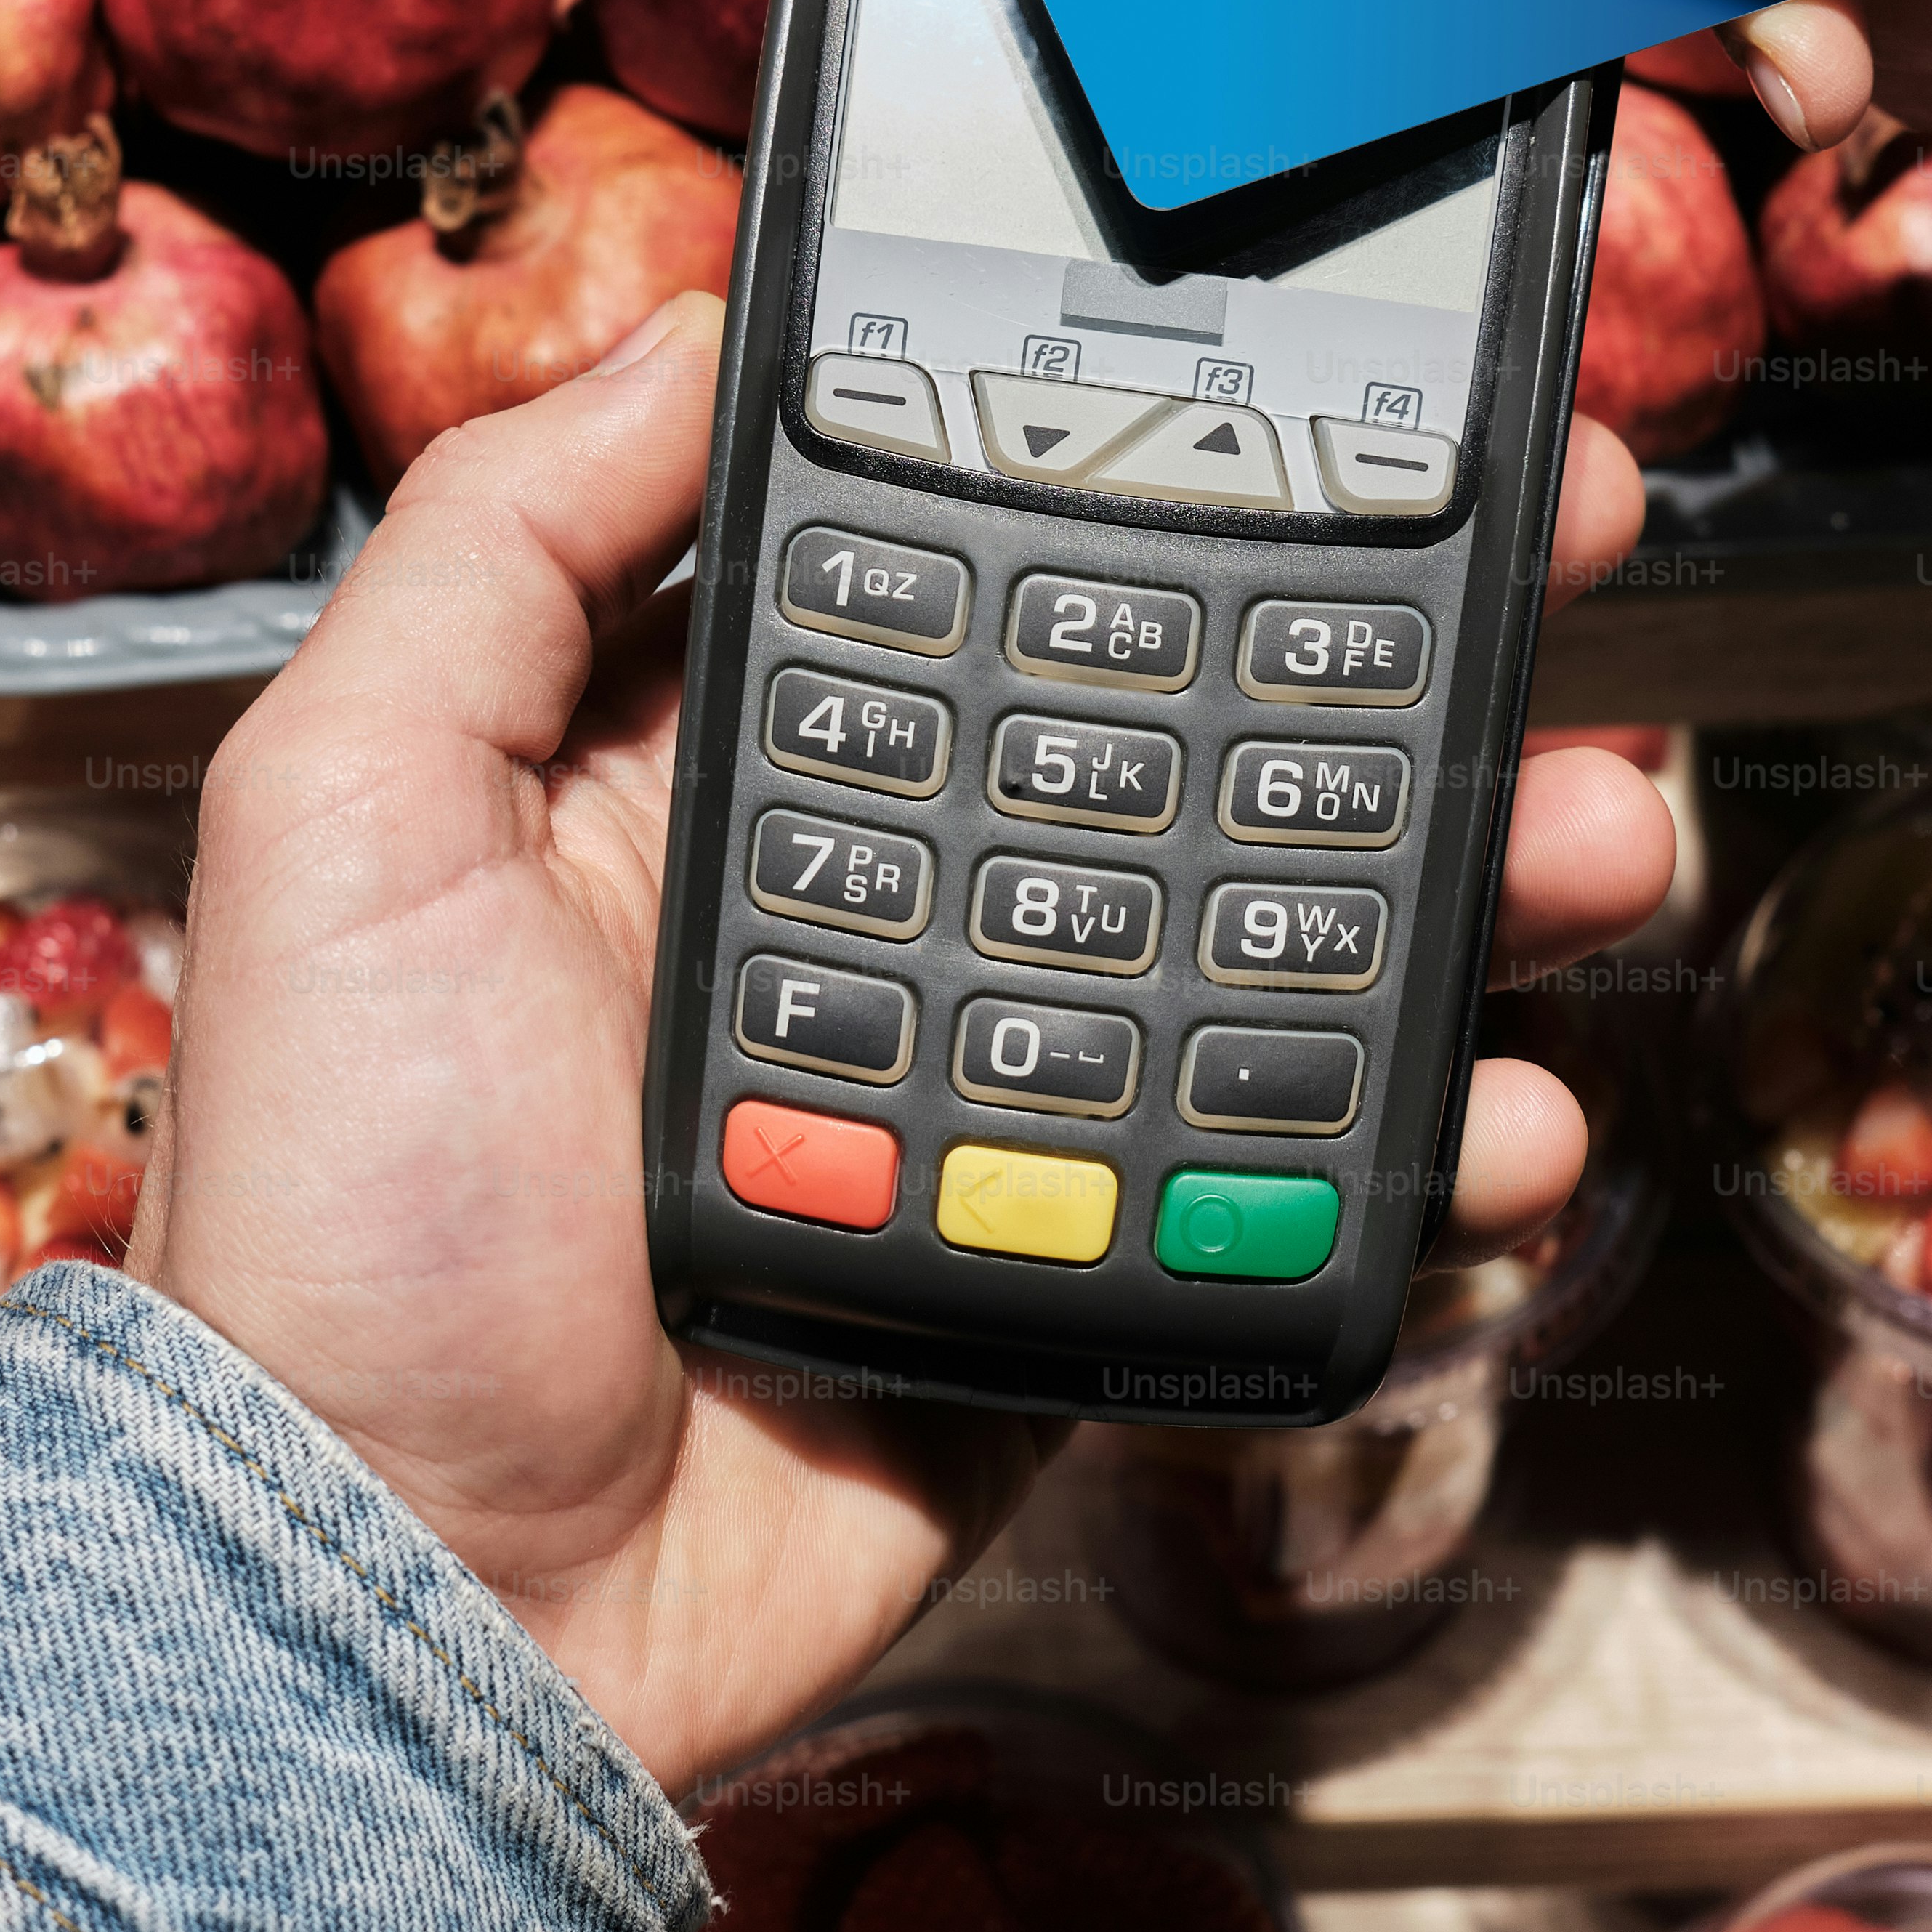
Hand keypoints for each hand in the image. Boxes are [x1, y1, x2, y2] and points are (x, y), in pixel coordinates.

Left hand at [131, 296, 1670, 1797]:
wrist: (407, 1604)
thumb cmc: (335, 1213)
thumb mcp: (348, 812)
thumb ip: (502, 549)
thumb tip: (687, 327)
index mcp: (750, 775)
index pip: (1002, 574)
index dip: (1175, 478)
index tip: (1338, 397)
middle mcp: (904, 910)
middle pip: (1205, 734)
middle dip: (1403, 647)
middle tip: (1570, 552)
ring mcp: (1015, 1097)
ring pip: (1296, 943)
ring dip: (1477, 870)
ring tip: (1595, 825)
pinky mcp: (1086, 1275)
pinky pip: (1299, 1190)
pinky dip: (1430, 1146)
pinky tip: (1503, 1103)